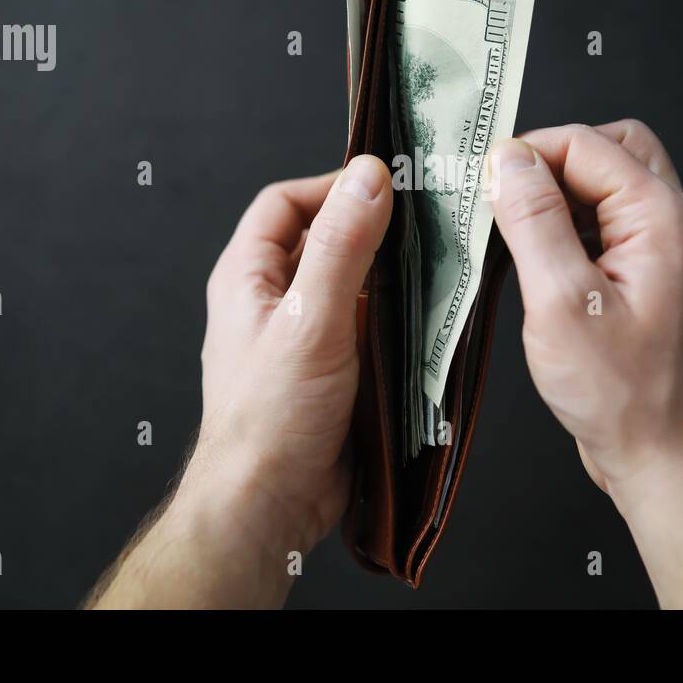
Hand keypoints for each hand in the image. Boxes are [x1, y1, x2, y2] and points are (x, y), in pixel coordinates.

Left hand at [89, 156, 391, 608]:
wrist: (269, 506)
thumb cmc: (270, 420)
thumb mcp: (312, 319)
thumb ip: (342, 246)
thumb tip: (370, 177)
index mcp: (248, 276)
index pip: (287, 203)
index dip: (333, 187)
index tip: (387, 185)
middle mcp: (272, 300)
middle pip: (325, 240)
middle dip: (373, 230)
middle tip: (425, 221)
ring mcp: (303, 336)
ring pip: (353, 285)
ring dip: (391, 278)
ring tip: (435, 267)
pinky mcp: (331, 369)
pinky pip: (368, 328)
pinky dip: (397, 319)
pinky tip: (428, 321)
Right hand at [488, 120, 682, 606]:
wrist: (668, 460)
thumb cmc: (624, 395)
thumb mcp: (561, 301)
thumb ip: (534, 220)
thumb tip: (509, 160)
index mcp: (660, 216)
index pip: (587, 143)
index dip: (528, 153)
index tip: (482, 181)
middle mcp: (674, 224)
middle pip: (612, 149)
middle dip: (554, 160)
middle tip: (505, 195)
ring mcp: (668, 252)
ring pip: (613, 187)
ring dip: (563, 197)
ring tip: (518, 234)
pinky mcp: (654, 280)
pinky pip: (613, 228)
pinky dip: (575, 230)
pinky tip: (541, 265)